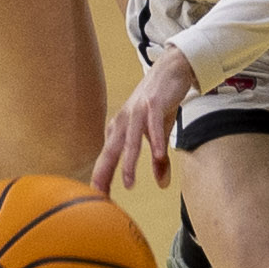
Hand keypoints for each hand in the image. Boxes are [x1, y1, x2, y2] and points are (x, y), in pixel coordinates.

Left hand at [90, 47, 202, 195]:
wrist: (171, 69)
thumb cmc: (160, 103)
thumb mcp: (159, 133)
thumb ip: (160, 161)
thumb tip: (161, 184)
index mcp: (120, 128)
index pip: (107, 156)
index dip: (101, 176)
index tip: (97, 198)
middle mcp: (124, 120)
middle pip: (112, 150)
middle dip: (104, 172)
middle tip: (100, 194)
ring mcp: (138, 111)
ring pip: (131, 140)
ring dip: (129, 162)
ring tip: (129, 183)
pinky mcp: (154, 103)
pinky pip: (153, 125)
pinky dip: (156, 141)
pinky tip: (159, 156)